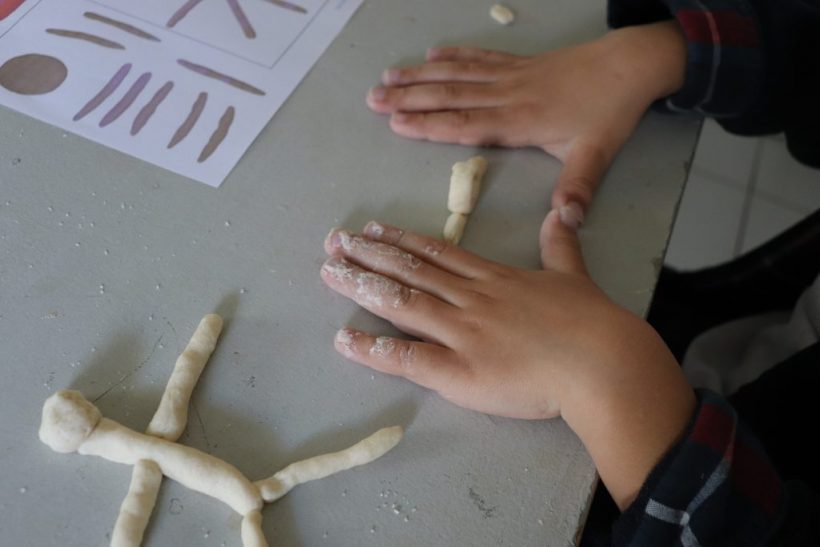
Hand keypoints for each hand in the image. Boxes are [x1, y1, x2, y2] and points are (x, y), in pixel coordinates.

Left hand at [320, 208, 693, 507]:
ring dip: (363, 286)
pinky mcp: (458, 370)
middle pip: (410, 271)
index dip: (402, 239)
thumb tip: (562, 212)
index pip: (438, 253)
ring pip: (402, 303)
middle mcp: (470, 298)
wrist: (602, 362)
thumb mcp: (574, 274)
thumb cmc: (592, 322)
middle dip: (369, 254)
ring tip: (330, 272)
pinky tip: (343, 339)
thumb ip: (560, 244)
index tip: (373, 227)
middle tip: (333, 241)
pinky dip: (372, 349)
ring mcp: (460, 332)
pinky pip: (406, 358)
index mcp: (495, 278)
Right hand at [366, 21, 685, 214]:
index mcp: (518, 121)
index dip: (428, 124)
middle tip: (372, 98)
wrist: (628, 66)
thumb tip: (567, 220)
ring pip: (456, 74)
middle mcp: (506, 96)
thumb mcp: (596, 154)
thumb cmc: (609, 112)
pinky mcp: (518, 63)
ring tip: (387, 77)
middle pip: (449, 96)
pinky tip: (431, 54)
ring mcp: (510, 76)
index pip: (465, 124)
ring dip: (420, 75)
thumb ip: (577, 187)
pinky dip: (453, 55)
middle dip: (409, 98)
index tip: (395, 123)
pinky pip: (478, 57)